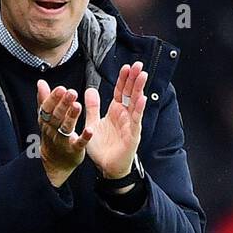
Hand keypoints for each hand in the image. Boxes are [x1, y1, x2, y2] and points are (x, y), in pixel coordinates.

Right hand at [37, 81, 92, 186]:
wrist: (55, 163)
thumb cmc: (52, 136)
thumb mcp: (46, 118)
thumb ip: (44, 100)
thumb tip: (40, 83)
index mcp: (47, 121)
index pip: (47, 108)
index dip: (53, 98)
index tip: (61, 89)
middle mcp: (53, 130)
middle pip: (57, 116)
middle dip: (63, 104)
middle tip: (72, 92)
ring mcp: (63, 141)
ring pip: (66, 128)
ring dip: (71, 117)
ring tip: (78, 106)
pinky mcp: (73, 150)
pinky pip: (78, 144)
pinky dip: (84, 137)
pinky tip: (90, 130)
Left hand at [83, 61, 146, 178]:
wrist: (107, 167)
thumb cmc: (102, 148)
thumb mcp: (92, 124)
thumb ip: (92, 107)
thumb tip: (90, 89)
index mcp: (116, 111)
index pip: (121, 91)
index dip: (123, 79)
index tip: (126, 67)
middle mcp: (125, 116)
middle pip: (131, 94)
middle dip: (134, 79)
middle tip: (138, 65)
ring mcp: (130, 125)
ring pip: (136, 104)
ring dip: (139, 89)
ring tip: (142, 75)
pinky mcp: (132, 136)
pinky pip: (136, 121)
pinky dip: (139, 110)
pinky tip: (142, 98)